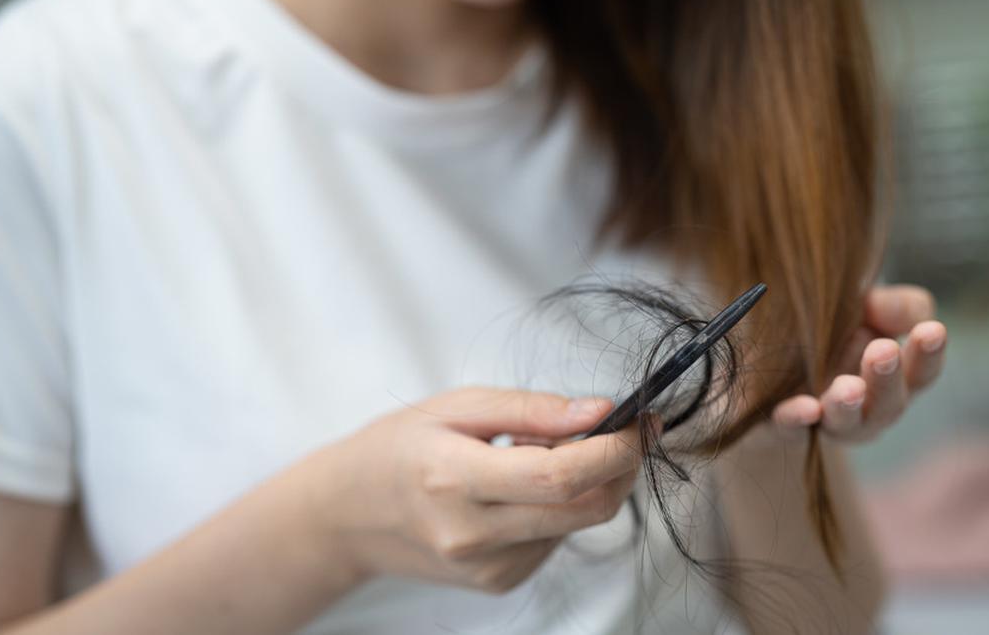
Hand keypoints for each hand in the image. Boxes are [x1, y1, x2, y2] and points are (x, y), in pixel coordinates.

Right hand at [299, 388, 640, 593]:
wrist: (347, 515)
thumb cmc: (399, 447)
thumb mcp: (457, 406)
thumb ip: (532, 409)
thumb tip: (600, 412)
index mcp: (454, 478)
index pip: (559, 475)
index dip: (615, 448)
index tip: (641, 420)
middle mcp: (472, 534)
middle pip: (585, 509)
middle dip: (621, 467)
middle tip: (624, 431)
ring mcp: (486, 567)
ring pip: (576, 525)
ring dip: (587, 485)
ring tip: (544, 453)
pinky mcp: (497, 582)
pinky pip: (555, 540)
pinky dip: (559, 508)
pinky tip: (522, 488)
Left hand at [769, 284, 946, 441]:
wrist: (770, 370)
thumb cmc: (833, 335)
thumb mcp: (864, 310)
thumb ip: (891, 306)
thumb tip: (894, 308)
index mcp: (894, 376)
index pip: (921, 371)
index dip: (929, 353)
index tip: (933, 330)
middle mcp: (867, 406)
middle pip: (888, 403)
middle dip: (887, 378)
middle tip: (884, 351)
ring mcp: (828, 421)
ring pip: (846, 422)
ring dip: (848, 405)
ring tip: (849, 388)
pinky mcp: (785, 425)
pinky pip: (793, 429)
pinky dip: (798, 419)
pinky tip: (805, 409)